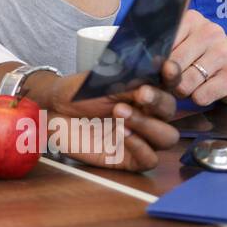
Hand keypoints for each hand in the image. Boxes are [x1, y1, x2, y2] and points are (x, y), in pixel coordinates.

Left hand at [25, 72, 179, 171]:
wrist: (53, 113)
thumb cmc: (78, 94)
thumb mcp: (102, 80)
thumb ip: (128, 79)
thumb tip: (151, 71)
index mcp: (145, 89)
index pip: (169, 83)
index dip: (173, 75)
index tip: (166, 67)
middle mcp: (148, 113)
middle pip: (170, 111)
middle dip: (158, 101)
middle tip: (140, 93)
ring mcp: (142, 137)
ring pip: (167, 137)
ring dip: (148, 124)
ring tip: (120, 113)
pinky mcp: (131, 159)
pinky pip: (150, 158)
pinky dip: (140, 146)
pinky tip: (123, 133)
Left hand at [164, 9, 226, 105]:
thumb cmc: (209, 56)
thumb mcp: (188, 44)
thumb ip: (167, 51)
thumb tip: (148, 68)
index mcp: (192, 20)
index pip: (161, 46)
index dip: (157, 63)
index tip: (161, 67)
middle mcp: (209, 32)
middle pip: (172, 67)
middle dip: (169, 80)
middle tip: (177, 80)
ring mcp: (224, 53)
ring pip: (185, 84)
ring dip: (184, 91)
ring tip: (195, 84)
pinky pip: (201, 96)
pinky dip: (200, 98)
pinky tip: (209, 89)